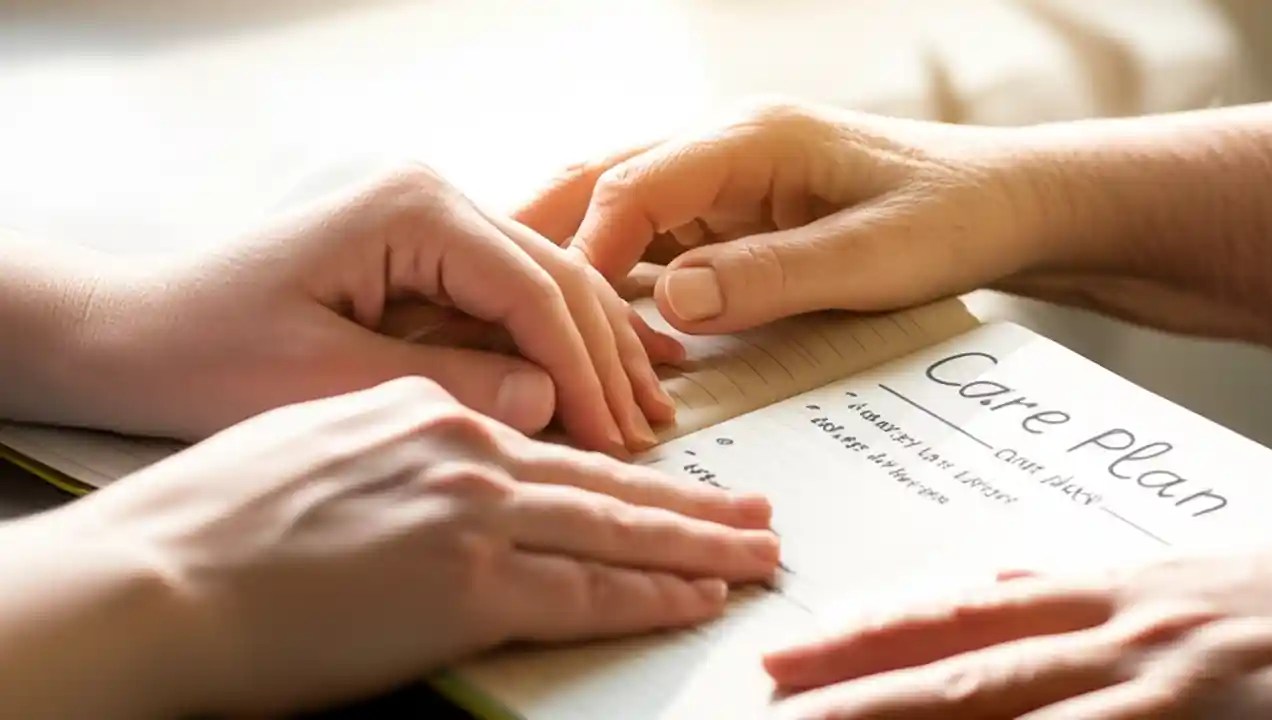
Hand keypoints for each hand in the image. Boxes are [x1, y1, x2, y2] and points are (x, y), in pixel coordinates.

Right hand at [6, 378, 775, 717]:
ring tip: (754, 554)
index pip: (555, 444)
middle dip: (692, 505)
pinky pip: (586, 591)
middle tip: (757, 515)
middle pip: (606, 482)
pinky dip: (651, 594)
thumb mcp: (320, 437)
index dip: (625, 467)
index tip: (676, 484)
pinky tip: (697, 597)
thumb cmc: (217, 517)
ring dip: (696, 547)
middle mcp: (465, 449)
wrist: (158, 575)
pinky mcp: (466, 585)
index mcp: (429, 410)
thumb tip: (456, 466)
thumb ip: (406, 442)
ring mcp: (472, 513)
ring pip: (616, 530)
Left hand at [72, 165, 682, 453]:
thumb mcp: (328, 378)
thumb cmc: (206, 352)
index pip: (531, 286)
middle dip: (603, 356)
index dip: (583, 367)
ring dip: (593, 346)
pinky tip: (603, 371)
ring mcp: (426, 218)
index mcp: (410, 206)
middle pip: (552, 275)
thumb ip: (450, 385)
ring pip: (542, 281)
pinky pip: (506, 296)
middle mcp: (429, 195)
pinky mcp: (419, 252)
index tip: (617, 436)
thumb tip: (550, 398)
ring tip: (647, 405)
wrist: (134, 333)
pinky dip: (552, 342)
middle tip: (648, 432)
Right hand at [514, 99, 1043, 334]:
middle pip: (602, 182)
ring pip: (616, 213)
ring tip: (501, 313)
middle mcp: (721, 148)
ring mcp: (721, 178)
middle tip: (471, 295)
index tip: (546, 308)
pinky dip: (613, 279)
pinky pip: (651, 242)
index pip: (635, 182)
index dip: (584, 245)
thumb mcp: (874, 257)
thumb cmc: (951, 220)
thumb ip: (772, 276)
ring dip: (568, 261)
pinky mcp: (728, 213)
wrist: (1003, 205)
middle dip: (541, 235)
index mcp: (749, 138)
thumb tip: (669, 301)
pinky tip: (581, 320)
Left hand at [760, 550, 1271, 718]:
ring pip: (1008, 708)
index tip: (799, 652)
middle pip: (965, 661)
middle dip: (861, 684)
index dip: (872, 632)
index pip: (964, 612)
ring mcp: (1159, 685)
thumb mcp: (1170, 587)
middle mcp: (1120, 632)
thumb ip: (1077, 596)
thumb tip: (994, 592)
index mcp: (1106, 594)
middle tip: (778, 694)